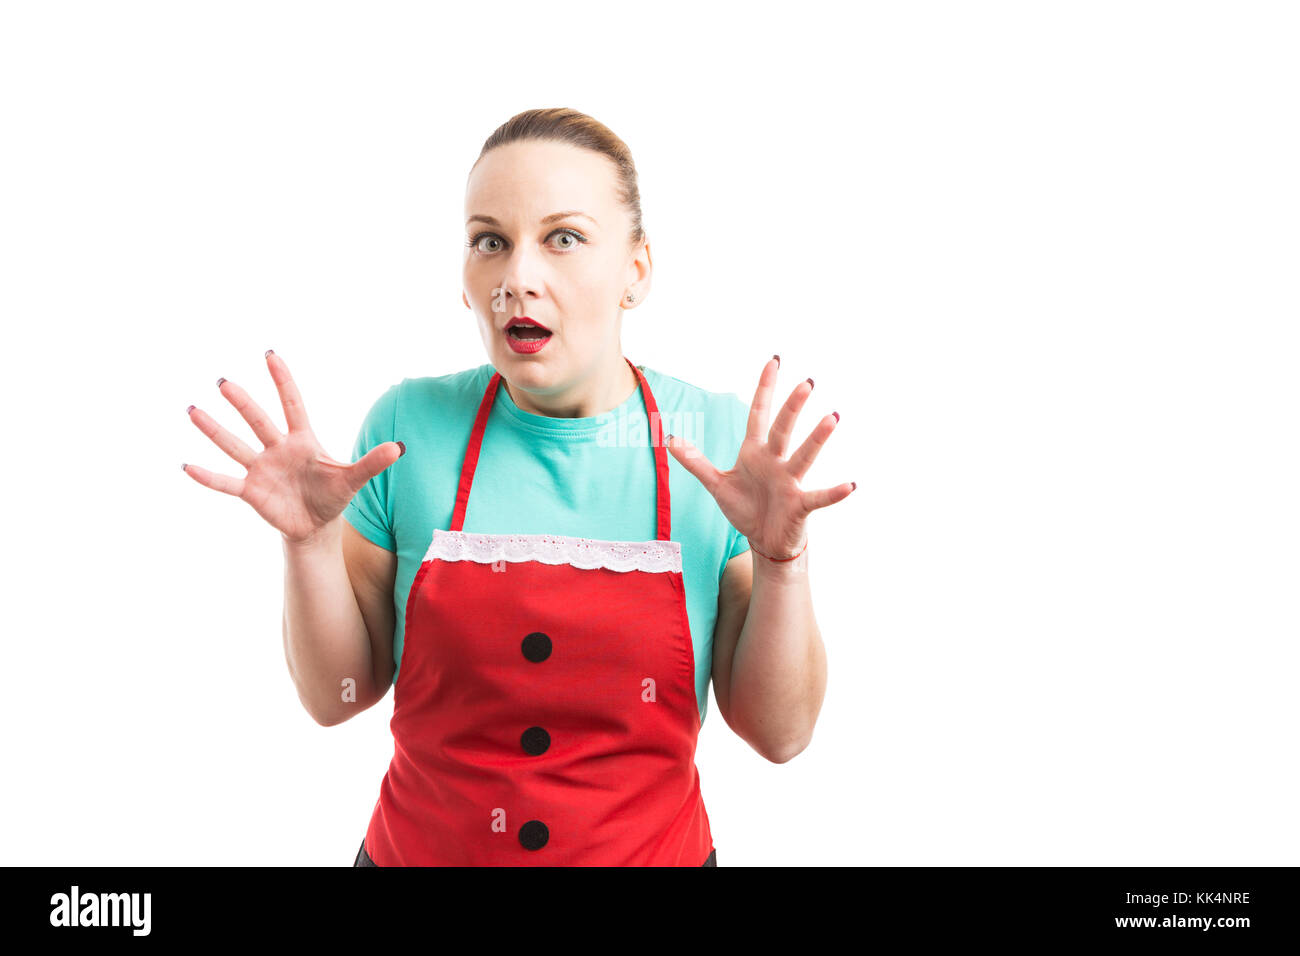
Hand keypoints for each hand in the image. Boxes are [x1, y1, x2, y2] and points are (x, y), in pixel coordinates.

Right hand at [182, 350, 402, 544]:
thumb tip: (399, 447)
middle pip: (258, 420)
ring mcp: (261, 468)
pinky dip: (208, 476)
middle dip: (242, 402)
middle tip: (223, 382)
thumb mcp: (352, 479)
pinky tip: (187, 466)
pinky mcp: (251, 491)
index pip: (292, 404)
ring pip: (235, 445)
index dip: (282, 380)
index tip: (270, 354)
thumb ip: (372, 463)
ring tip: (193, 410)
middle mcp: (278, 449)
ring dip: (214, 430)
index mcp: (303, 440)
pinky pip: (226, 482)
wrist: (316, 526)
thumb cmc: (333, 496)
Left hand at [664, 356, 853, 559]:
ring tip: (832, 418)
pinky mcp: (800, 505)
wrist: (764, 541)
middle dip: (792, 407)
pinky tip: (850, 485)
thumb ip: (696, 462)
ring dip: (817, 438)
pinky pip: (819, 497)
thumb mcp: (717, 485)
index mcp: (756, 452)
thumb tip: (670, 440)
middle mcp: (775, 461)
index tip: (774, 362)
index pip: (759, 414)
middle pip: (783, 429)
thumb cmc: (746, 509)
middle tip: (806, 383)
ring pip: (803, 456)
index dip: (765, 389)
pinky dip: (834, 493)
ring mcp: (790, 481)